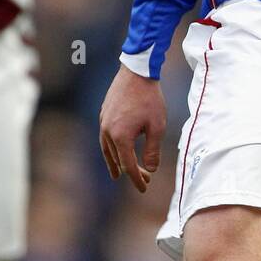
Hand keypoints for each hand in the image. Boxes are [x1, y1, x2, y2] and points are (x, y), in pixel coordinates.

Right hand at [99, 65, 166, 192]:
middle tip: (145, 178)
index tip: (144, 188)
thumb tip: (150, 169)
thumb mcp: (157, 127)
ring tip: (119, 174)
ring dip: (117, 162)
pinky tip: (115, 151)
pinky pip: (105, 138)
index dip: (137, 179)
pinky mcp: (103, 114)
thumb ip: (153, 151)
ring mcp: (103, 122)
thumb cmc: (150, 99)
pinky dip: (111, 149)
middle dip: (132, 171)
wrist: (137, 72)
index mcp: (121, 137)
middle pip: (118, 159)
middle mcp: (107, 132)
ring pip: (108, 150)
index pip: (128, 166)